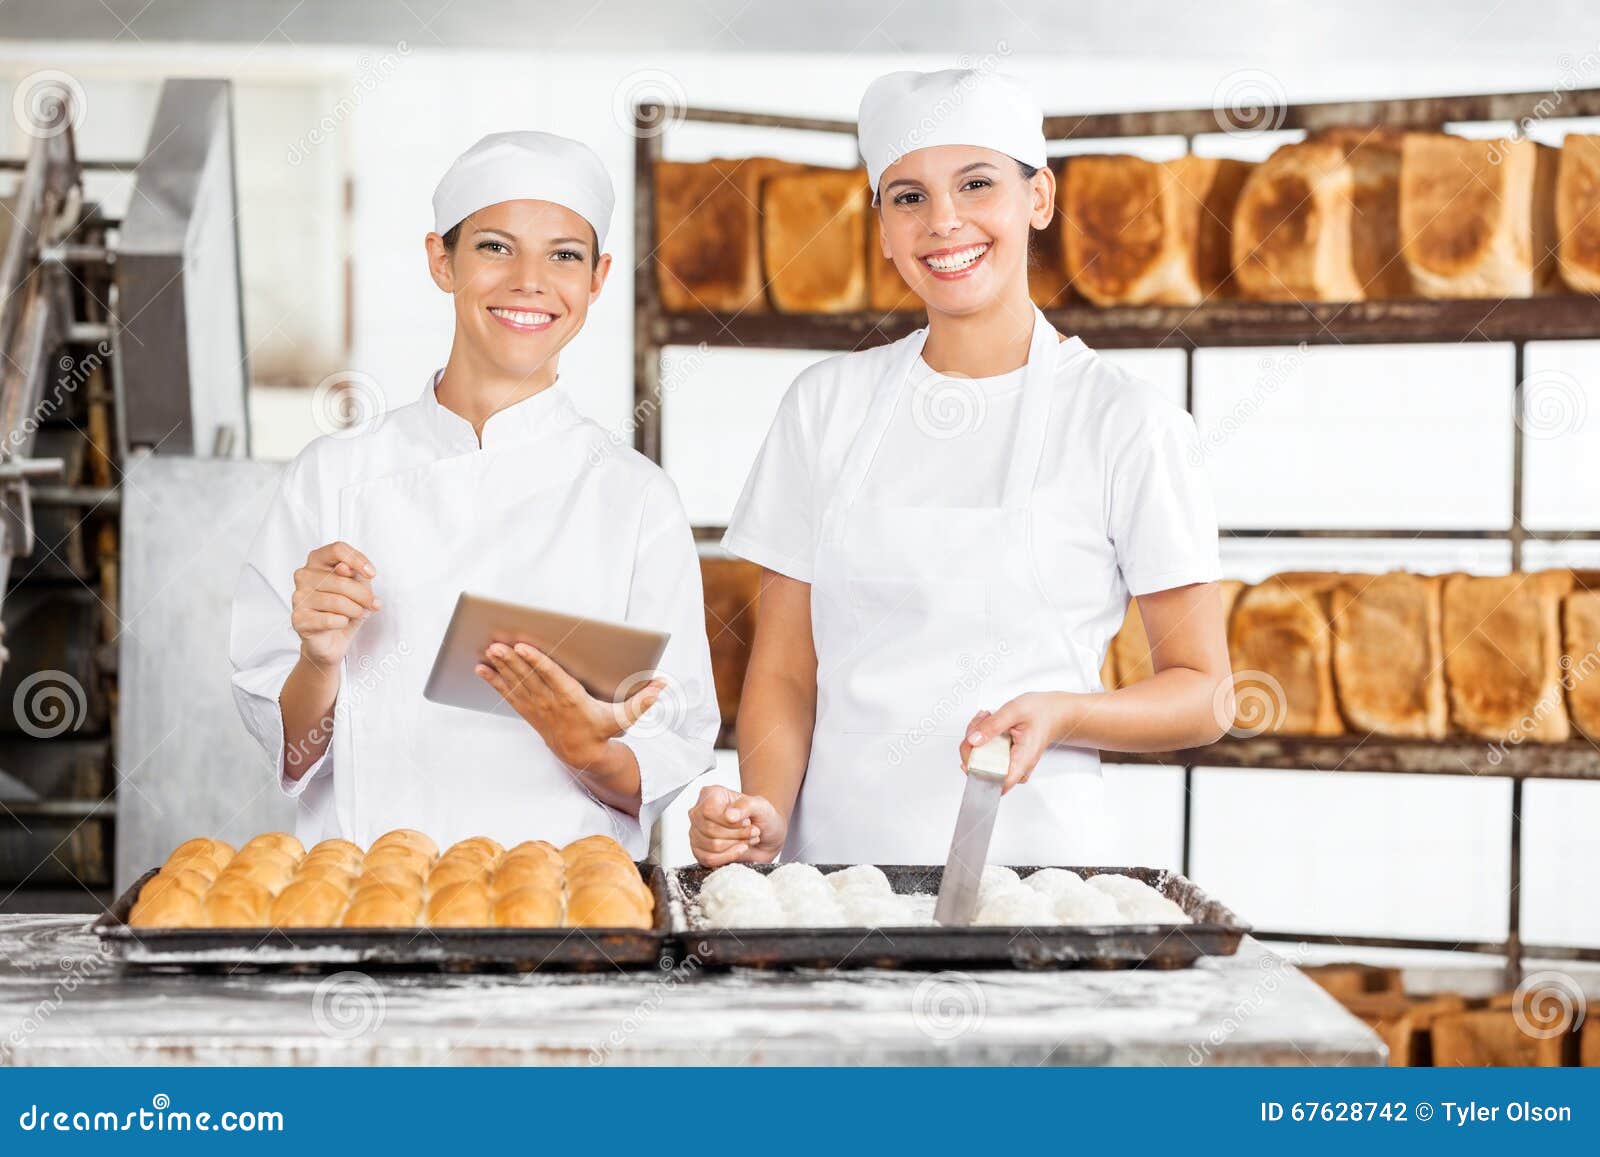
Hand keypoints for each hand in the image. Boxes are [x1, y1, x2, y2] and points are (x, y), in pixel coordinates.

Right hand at [292, 541, 379, 667]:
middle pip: (341, 579)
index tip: (372, 574)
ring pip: (337, 601)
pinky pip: (331, 619)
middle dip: (363, 595)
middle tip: (371, 604)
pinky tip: (341, 623)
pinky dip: (343, 622)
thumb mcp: (359, 587)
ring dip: (355, 610)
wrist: (333, 640)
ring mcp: (298, 597)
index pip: (337, 549)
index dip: (358, 560)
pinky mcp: (298, 619)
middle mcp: (303, 575)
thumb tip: (345, 568)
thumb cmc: (346, 609)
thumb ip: (356, 574)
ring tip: (355, 613)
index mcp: (317, 561)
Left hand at [476, 642, 661, 769]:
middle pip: (530, 678)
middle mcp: (552, 703)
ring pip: (516, 684)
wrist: (582, 755)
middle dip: (513, 662)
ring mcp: (538, 708)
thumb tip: (663, 684)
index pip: (552, 678)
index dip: (536, 662)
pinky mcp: (528, 711)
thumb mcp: (625, 717)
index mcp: (573, 700)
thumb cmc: (603, 730)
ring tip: (488, 652)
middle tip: (498, 644)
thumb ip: (644, 701)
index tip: (523, 648)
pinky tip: (481, 669)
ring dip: (501, 668)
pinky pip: (508, 694)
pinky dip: (494, 681)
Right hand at [688, 785, 784, 866]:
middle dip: (737, 834)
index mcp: (710, 794)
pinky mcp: (700, 852)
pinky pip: (709, 859)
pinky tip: (740, 849)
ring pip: (712, 845)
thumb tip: (729, 816)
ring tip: (747, 839)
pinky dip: (729, 856)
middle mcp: (699, 813)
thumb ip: (746, 806)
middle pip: (710, 829)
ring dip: (736, 845)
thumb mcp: (761, 806)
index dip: (729, 821)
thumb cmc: (761, 817)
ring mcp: (696, 833)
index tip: (747, 821)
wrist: (766, 836)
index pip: (708, 810)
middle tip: (752, 831)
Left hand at [959, 692, 1075, 793]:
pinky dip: (981, 736)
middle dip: (972, 743)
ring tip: (988, 718)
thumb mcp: (1015, 711)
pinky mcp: (1003, 758)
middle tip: (982, 722)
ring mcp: (1009, 764)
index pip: (996, 784)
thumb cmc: (1042, 713)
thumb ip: (993, 726)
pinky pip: (984, 752)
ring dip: (976, 736)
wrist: (1054, 713)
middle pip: (981, 769)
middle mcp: (1016, 767)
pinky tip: (988, 723)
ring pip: (979, 759)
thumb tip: (973, 740)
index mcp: (1022, 761)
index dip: (977, 774)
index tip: (969, 756)